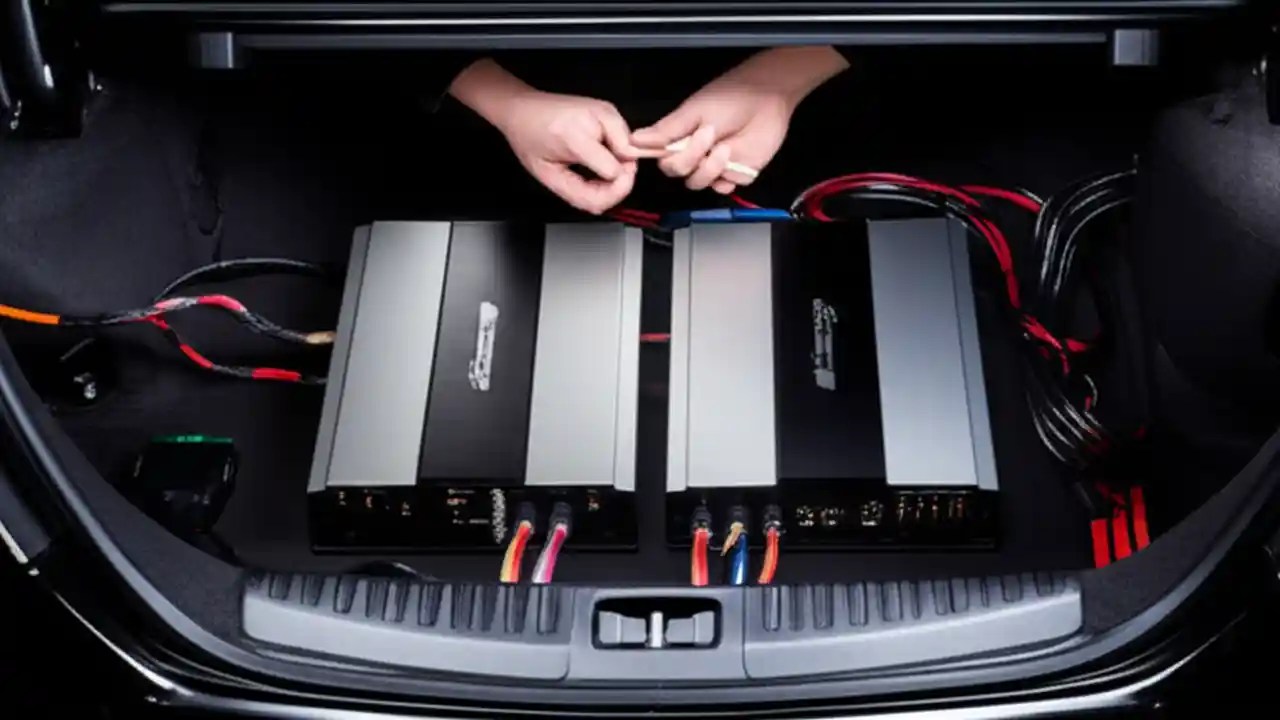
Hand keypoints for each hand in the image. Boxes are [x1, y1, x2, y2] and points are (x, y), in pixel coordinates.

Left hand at [450, 59, 640, 213]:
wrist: (523, 109)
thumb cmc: (529, 138)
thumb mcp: (548, 175)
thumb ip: (579, 194)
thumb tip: (606, 204)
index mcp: (574, 135)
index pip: (613, 171)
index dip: (607, 189)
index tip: (593, 192)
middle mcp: (596, 117)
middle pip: (628, 161)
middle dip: (614, 180)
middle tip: (591, 181)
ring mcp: (606, 111)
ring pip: (631, 152)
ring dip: (616, 166)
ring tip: (590, 165)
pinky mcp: (611, 110)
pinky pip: (627, 142)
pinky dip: (616, 153)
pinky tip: (596, 153)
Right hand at [631, 47, 848, 193]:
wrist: (768, 99)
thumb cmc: (732, 97)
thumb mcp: (694, 111)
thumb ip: (667, 130)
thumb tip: (635, 138)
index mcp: (681, 137)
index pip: (661, 156)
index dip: (661, 157)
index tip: (667, 150)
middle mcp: (695, 153)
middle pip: (677, 172)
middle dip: (689, 157)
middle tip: (707, 135)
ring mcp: (714, 165)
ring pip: (697, 182)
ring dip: (709, 168)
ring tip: (725, 147)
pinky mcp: (734, 174)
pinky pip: (722, 188)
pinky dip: (726, 179)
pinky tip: (733, 162)